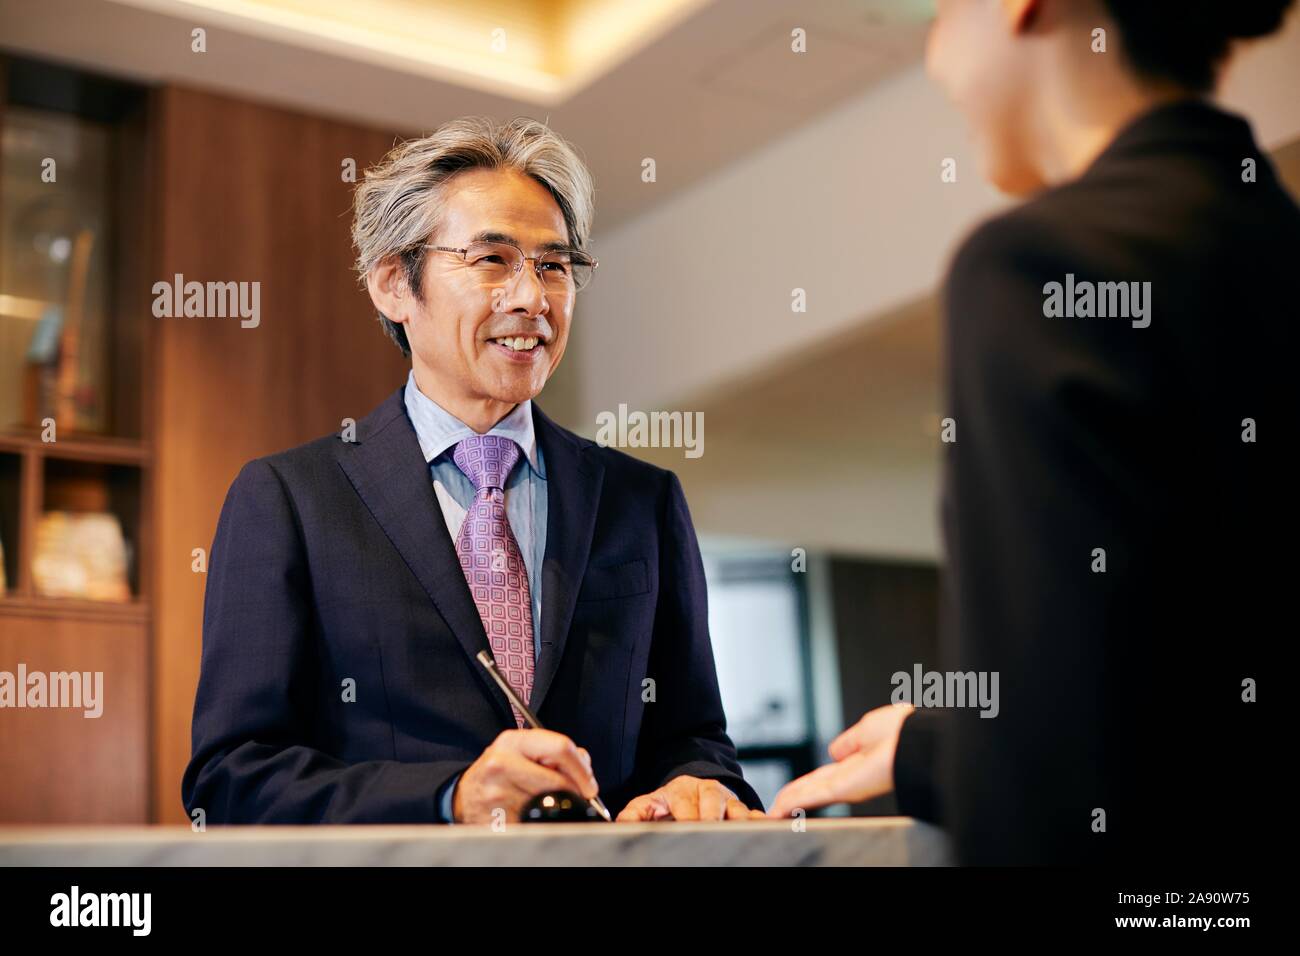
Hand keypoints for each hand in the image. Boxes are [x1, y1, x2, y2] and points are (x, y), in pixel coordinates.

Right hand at [453, 729, 598, 823]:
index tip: (590, 785)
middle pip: (557, 780)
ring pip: (548, 804)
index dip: (582, 770)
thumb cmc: (501, 772)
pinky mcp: (494, 819)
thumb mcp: (523, 750)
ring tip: (545, 802)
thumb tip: (584, 769)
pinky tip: (531, 814)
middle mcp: (501, 763)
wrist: (466, 795)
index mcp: (513, 741)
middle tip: (576, 798)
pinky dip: (539, 821)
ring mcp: (496, 792)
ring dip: (556, 807)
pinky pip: (533, 823)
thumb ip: (555, 753)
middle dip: (573, 792)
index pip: (560, 748)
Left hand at [616, 775, 765, 821]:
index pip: (686, 802)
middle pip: (714, 802)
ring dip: (738, 817)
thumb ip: (634, 814)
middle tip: (709, 829)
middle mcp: (708, 792)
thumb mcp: (648, 805)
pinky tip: (763, 825)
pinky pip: (754, 813)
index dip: (687, 814)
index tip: (686, 823)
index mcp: (683, 790)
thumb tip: (619, 822)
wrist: (690, 789)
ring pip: (736, 807)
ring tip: (737, 828)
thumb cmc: (668, 803)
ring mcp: (727, 800)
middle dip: (712, 817)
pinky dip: (758, 819)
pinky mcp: (742, 809)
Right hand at [767, 703, 914, 819]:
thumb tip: (832, 750)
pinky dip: (794, 802)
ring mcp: (848, 785)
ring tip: (769, 814)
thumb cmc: (901, 730)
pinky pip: (814, 796)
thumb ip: (847, 743)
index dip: (803, 785)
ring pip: (809, 796)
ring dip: (787, 805)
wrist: (918, 737)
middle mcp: (850, 778)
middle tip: (770, 811)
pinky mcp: (847, 789)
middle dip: (790, 799)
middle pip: (812, 791)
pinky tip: (778, 809)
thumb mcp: (866, 730)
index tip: (786, 794)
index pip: (822, 778)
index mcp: (855, 763)